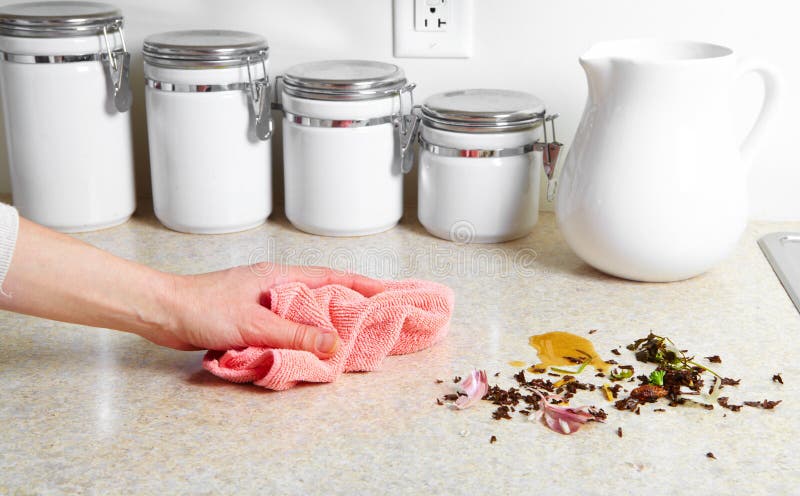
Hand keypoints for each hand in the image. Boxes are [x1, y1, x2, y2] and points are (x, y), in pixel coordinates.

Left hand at [148, 265, 384, 354]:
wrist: (163, 314)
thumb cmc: (203, 308)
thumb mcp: (256, 323)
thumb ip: (296, 334)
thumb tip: (334, 343)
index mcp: (280, 277)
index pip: (331, 277)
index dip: (361, 284)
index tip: (387, 291)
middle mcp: (275, 287)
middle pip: (321, 294)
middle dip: (348, 305)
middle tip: (373, 319)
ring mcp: (262, 302)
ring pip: (302, 313)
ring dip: (322, 324)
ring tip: (347, 338)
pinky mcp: (250, 319)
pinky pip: (284, 327)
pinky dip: (299, 337)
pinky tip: (306, 350)